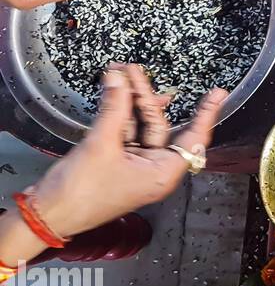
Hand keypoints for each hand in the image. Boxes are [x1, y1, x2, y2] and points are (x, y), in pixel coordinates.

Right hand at [0, 64, 226, 265]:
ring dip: (130, 101)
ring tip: (120, 73)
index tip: (217, 93)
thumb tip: (118, 78)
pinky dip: (119, 114)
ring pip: (141, 126)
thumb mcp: (100, 145)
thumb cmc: (79, 191)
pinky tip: (115, 91)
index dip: (205, 114)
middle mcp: (154, 169)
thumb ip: (113, 109)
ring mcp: (135, 165)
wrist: (46, 215)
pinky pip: (125, 133)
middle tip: (134, 70)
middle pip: (160, 126)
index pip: (193, 139)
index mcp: (163, 173)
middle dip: (147, 97)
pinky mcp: (116, 161)